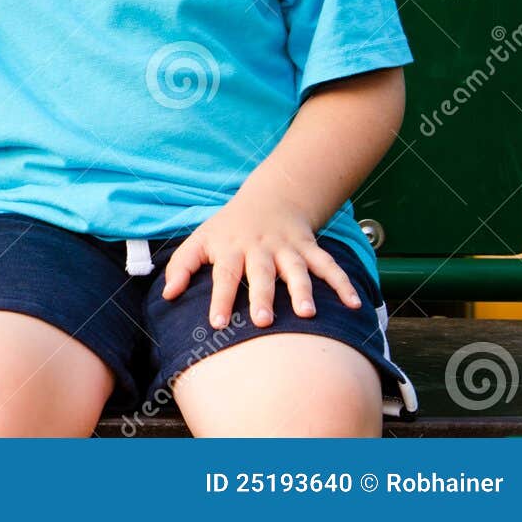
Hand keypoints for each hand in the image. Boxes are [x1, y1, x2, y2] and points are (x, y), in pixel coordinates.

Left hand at [161, 190, 362, 328]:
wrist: (269, 197)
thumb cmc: (228, 228)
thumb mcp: (199, 240)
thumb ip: (181, 266)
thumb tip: (166, 295)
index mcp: (231, 249)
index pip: (223, 275)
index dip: (220, 298)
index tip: (217, 323)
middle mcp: (259, 249)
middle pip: (260, 273)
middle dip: (262, 297)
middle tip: (263, 322)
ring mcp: (286, 248)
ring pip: (296, 269)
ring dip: (302, 290)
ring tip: (307, 313)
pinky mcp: (309, 248)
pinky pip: (328, 265)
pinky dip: (342, 283)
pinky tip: (355, 303)